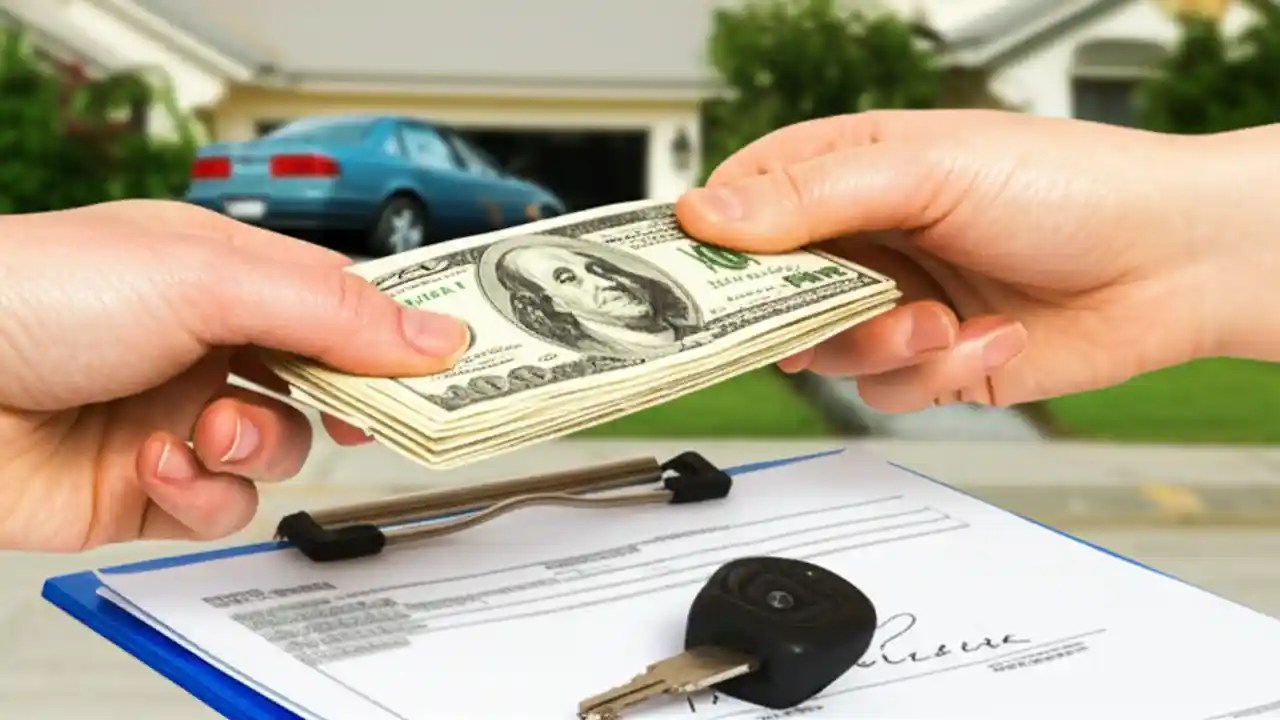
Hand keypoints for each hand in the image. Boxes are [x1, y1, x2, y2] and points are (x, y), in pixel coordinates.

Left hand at [0, 200, 468, 551]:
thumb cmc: (31, 293)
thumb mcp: (206, 277)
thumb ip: (332, 311)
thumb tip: (434, 334)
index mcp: (227, 274)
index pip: (345, 304)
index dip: (401, 336)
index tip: (455, 365)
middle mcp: (209, 344)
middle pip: (327, 383)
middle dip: (343, 402)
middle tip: (372, 414)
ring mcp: (180, 416)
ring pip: (281, 452)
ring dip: (256, 447)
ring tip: (210, 431)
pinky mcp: (150, 489)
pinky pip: (222, 506)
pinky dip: (201, 494)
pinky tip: (159, 464)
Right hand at [676, 109, 1279, 410]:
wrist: (1174, 261)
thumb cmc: (1069, 185)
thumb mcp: (926, 171)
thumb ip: (811, 197)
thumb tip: (707, 214)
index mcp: (852, 171)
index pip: (744, 202)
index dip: (706, 241)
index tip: (677, 276)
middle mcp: (866, 240)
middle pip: (771, 294)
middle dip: (801, 313)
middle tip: (820, 314)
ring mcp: (896, 303)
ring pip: (827, 355)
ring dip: (881, 346)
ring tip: (938, 320)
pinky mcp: (935, 360)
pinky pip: (890, 390)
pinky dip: (938, 372)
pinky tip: (991, 334)